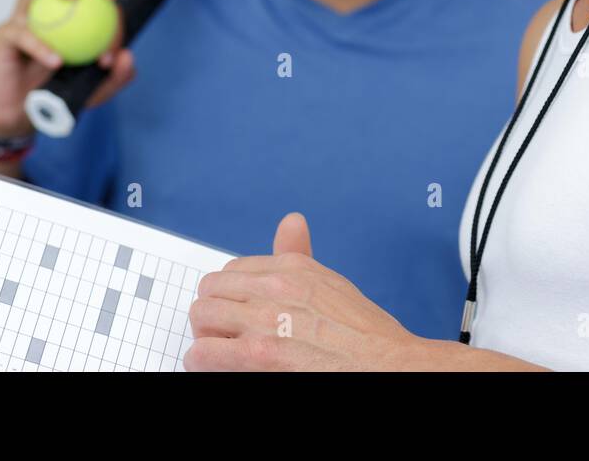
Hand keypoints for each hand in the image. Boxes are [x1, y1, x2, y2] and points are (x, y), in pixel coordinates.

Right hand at [0, 0, 133, 135]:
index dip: (112, 3)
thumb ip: (116, 76)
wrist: (19, 117)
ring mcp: (23, 17)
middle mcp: (47, 8)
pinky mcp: (3, 36)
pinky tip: (56, 60)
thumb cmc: (57, 94)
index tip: (119, 24)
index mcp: (72, 14)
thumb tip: (127, 56)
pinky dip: (39, 45)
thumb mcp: (95, 89)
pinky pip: (20, 32)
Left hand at [184, 213, 426, 370]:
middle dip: (213, 314)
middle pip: (210, 290)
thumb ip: (300, 253)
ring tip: (221, 352)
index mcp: (291, 268)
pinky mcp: (256, 357)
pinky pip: (202, 353)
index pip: (232, 270)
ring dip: (206, 337)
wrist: (387, 368)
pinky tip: (219, 367)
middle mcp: (274, 288)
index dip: (232, 295)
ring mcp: (263, 322)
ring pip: (201, 317)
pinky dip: (204, 363)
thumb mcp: (332, 283)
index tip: (238, 313)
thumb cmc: (364, 335)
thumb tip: (291, 221)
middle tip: (226, 336)